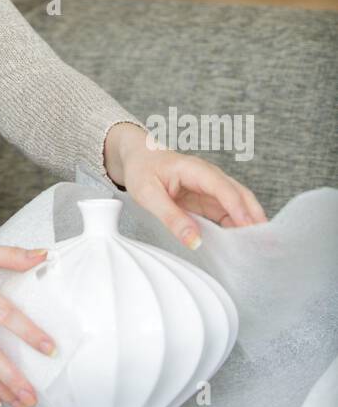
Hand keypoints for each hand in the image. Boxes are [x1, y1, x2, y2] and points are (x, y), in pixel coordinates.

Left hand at [108, 123, 268, 248]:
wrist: (138, 156)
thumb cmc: (142, 170)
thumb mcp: (148, 194)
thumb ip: (171, 218)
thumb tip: (195, 242)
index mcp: (195, 169)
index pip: (223, 188)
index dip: (238, 208)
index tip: (250, 228)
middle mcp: (209, 177)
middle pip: (240, 195)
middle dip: (256, 217)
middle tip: (268, 243)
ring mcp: (211, 188)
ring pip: (239, 205)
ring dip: (251, 225)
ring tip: (262, 249)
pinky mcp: (209, 199)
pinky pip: (229, 213)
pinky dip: (238, 227)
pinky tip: (244, 244)